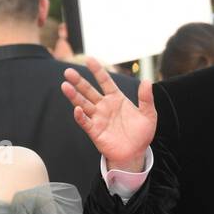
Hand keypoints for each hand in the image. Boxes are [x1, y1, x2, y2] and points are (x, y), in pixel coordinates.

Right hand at [61, 56, 155, 170]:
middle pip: (89, 90)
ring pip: (83, 104)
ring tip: (65, 85)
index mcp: (116, 99)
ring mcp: (98, 118)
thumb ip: (146, 99)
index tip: (89, 59)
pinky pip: (85, 122)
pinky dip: (80, 116)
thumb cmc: (141, 134)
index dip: (97, 70)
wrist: (135, 154)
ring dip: (74, 96)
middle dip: (79, 81)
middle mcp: (104, 106)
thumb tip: (146, 81)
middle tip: (68, 72)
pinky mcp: (95, 131)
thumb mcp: (148, 115)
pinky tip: (77, 109)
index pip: (105, 81)